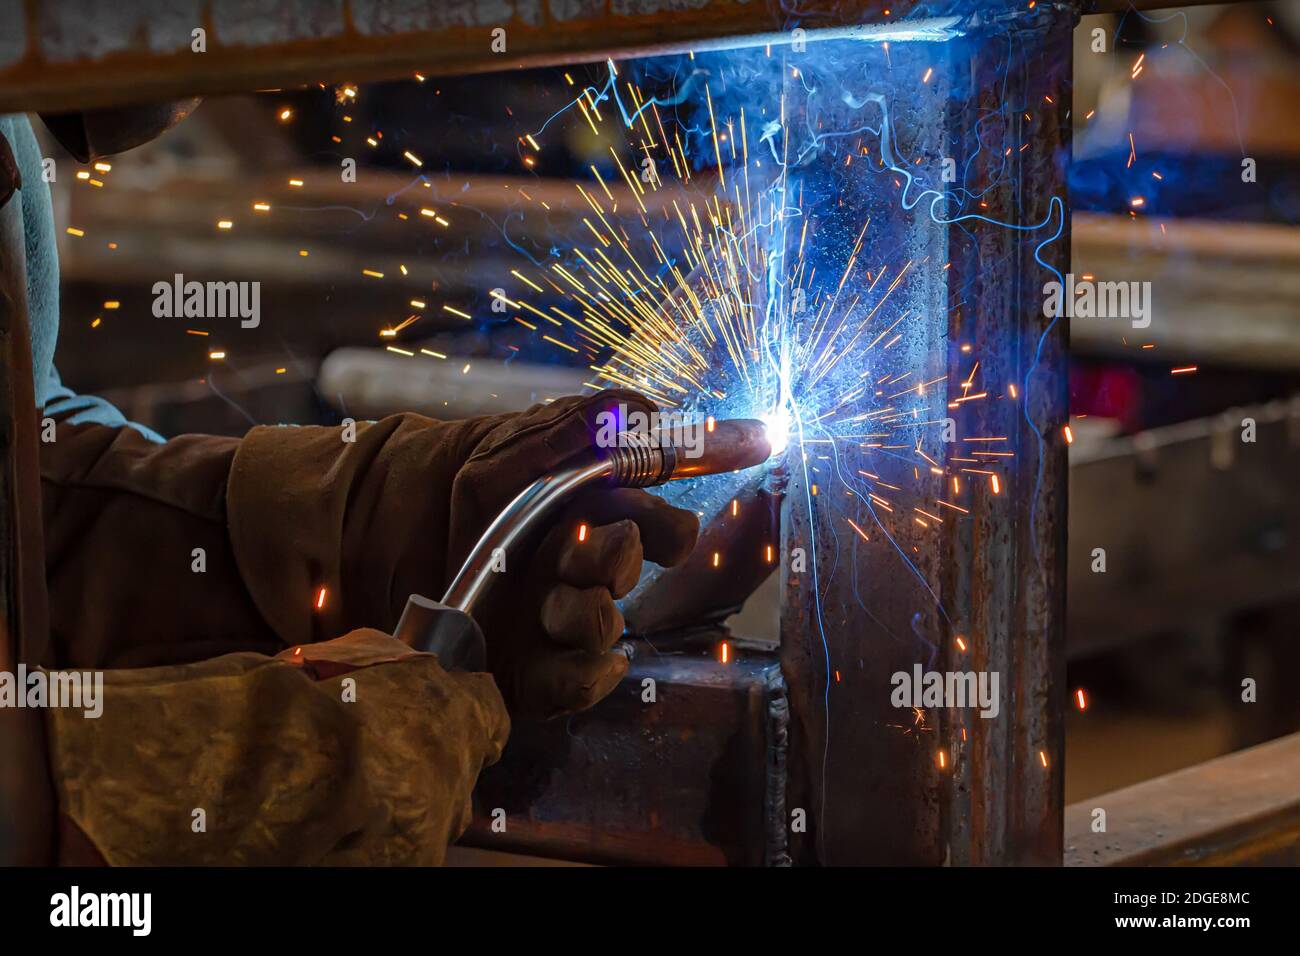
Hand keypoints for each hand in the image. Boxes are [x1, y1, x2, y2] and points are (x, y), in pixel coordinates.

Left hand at [446, 390, 698, 717]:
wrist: (375, 537)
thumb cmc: (455, 487)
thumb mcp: (511, 446)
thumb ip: (578, 424)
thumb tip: (647, 412)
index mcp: (584, 515)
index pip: (655, 527)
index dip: (671, 532)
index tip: (675, 535)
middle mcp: (574, 569)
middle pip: (625, 572)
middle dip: (619, 559)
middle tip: (612, 543)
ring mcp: (550, 619)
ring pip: (602, 627)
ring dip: (593, 613)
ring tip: (559, 599)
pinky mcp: (524, 669)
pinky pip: (574, 683)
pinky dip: (589, 676)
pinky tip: (591, 661)